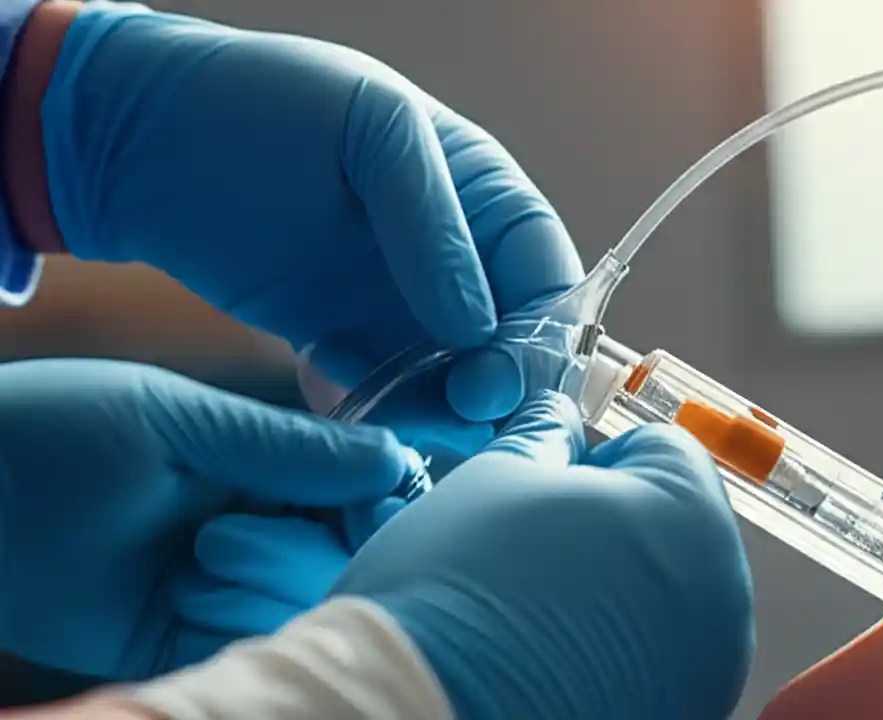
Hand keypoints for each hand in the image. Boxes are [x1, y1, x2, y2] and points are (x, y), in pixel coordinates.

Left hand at [0, 359, 408, 681]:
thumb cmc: (58, 434)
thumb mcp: (181, 422)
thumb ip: (288, 448)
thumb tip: (393, 457)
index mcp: (263, 462)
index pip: (359, 488)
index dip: (378, 503)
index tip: (377, 510)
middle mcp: (256, 523)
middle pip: (340, 557)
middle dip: (296, 553)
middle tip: (217, 537)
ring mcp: (223, 584)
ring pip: (304, 604)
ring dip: (256, 584)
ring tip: (186, 561)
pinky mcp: (185, 639)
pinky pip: (250, 643)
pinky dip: (230, 624)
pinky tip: (180, 597)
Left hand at [38, 3, 581, 430]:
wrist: (137, 138)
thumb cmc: (260, 103)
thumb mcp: (372, 131)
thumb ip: (434, 222)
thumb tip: (480, 324)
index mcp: (476, 190)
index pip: (542, 271)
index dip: (545, 328)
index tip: (513, 374)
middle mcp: (447, 253)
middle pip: (509, 338)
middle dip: (499, 381)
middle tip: (466, 407)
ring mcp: (393, 300)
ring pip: (450, 377)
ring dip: (438, 404)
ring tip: (398, 404)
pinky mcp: (337, 338)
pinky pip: (382, 389)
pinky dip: (376, 403)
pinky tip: (332, 372)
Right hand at [333, 392, 755, 719]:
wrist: (422, 713)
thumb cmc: (457, 588)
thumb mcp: (495, 479)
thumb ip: (544, 438)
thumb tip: (558, 421)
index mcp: (692, 519)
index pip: (664, 450)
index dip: (598, 456)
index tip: (546, 484)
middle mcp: (724, 600)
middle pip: (672, 527)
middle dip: (610, 526)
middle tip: (532, 549)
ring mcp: (707, 672)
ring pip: (664, 597)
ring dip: (612, 590)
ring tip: (532, 610)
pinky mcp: (677, 716)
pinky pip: (654, 659)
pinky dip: (612, 650)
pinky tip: (547, 658)